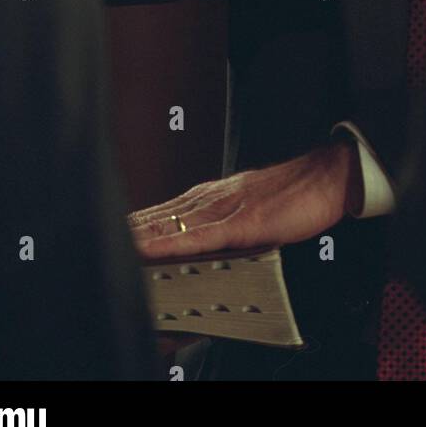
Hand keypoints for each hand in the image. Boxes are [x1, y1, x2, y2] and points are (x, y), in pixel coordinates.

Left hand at [128, 139, 362, 259]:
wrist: (327, 175)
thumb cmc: (294, 193)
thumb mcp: (251, 208)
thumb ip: (225, 223)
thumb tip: (204, 245)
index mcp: (213, 196)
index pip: (165, 212)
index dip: (137, 227)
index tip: (112, 235)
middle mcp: (212, 198)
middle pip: (160, 217)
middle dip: (131, 234)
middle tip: (98, 242)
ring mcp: (225, 209)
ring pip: (171, 225)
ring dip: (140, 239)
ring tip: (111, 248)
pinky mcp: (242, 222)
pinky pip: (197, 236)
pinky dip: (169, 243)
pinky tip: (149, 250)